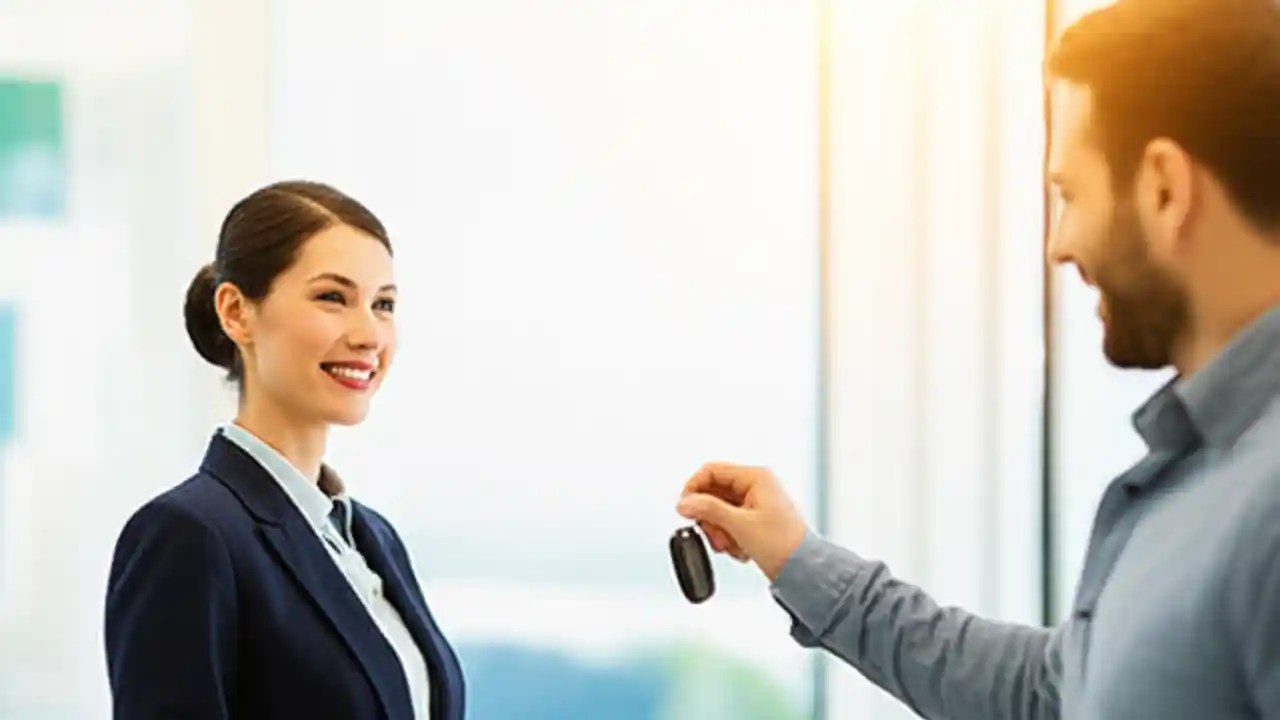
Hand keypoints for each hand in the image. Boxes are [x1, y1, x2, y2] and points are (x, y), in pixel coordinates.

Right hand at [676, 462, 807, 580]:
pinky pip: (729, 522)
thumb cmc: (783, 544)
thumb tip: (685, 503)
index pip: (712, 471)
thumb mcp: (739, 525)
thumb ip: (708, 510)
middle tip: (714, 534)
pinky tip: (739, 548)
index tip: (685, 508)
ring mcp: (755, 503)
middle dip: (709, 517)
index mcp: (756, 477)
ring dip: (719, 530)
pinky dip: (729, 537)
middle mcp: (756, 486)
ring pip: (719, 510)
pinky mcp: (755, 519)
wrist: (803, 569)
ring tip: (729, 545)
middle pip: (713, 492)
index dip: (694, 488)